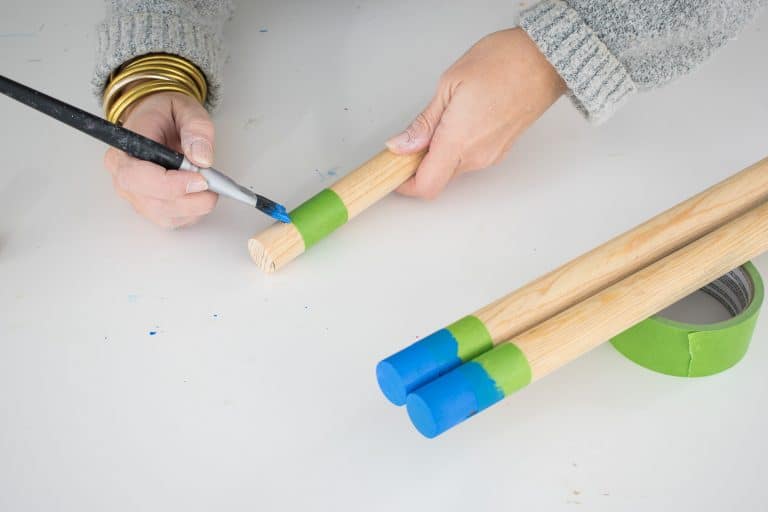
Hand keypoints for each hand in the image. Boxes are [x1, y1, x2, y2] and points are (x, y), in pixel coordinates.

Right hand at [103, 91, 217, 227]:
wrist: (158, 121)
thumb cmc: (165, 115)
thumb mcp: (185, 109)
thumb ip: (196, 128)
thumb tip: (201, 158)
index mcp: (123, 150)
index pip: (137, 177)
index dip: (170, 184)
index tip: (200, 179)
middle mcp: (123, 177)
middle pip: (152, 203)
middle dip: (188, 200)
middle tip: (213, 185)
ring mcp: (136, 196)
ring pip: (164, 216)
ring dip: (194, 208)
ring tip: (211, 187)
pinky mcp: (151, 207)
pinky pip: (173, 220)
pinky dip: (193, 212)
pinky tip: (202, 195)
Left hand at [386, 28, 564, 198]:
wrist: (546, 59)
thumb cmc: (504, 63)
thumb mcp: (450, 85)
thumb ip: (424, 123)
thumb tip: (401, 146)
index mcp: (459, 141)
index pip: (426, 185)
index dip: (405, 184)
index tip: (393, 169)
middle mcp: (477, 156)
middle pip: (438, 177)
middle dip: (419, 165)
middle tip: (411, 137)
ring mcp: (491, 156)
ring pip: (453, 168)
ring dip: (439, 153)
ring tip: (441, 117)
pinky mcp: (500, 150)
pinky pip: (470, 158)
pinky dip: (456, 147)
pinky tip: (459, 120)